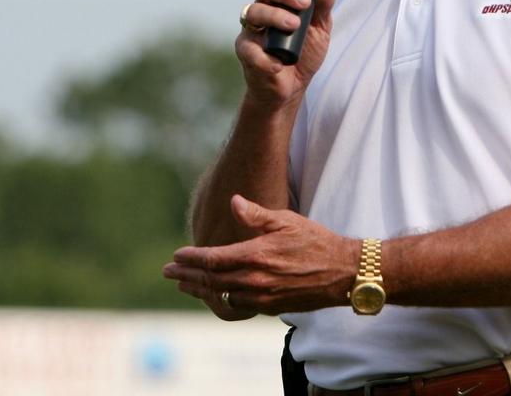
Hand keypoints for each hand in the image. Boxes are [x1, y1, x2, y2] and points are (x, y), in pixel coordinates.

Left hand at [164, 195, 356, 317]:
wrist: (343, 272)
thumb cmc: (315, 241)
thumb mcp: (286, 220)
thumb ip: (255, 214)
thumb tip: (233, 202)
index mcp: (256, 255)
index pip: (213, 259)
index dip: (191, 259)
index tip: (176, 256)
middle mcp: (255, 280)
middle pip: (211, 281)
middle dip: (186, 276)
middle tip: (168, 273)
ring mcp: (262, 297)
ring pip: (221, 295)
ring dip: (200, 290)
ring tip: (184, 285)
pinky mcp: (270, 307)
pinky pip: (238, 304)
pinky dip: (221, 298)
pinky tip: (215, 293)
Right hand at [237, 0, 338, 107]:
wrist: (291, 88)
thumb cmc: (303, 51)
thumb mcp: (320, 27)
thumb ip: (324, 2)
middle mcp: (263, 8)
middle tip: (304, 2)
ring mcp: (252, 30)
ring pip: (254, 12)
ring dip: (275, 16)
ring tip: (294, 26)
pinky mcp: (246, 52)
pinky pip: (248, 48)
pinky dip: (264, 56)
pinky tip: (278, 62)